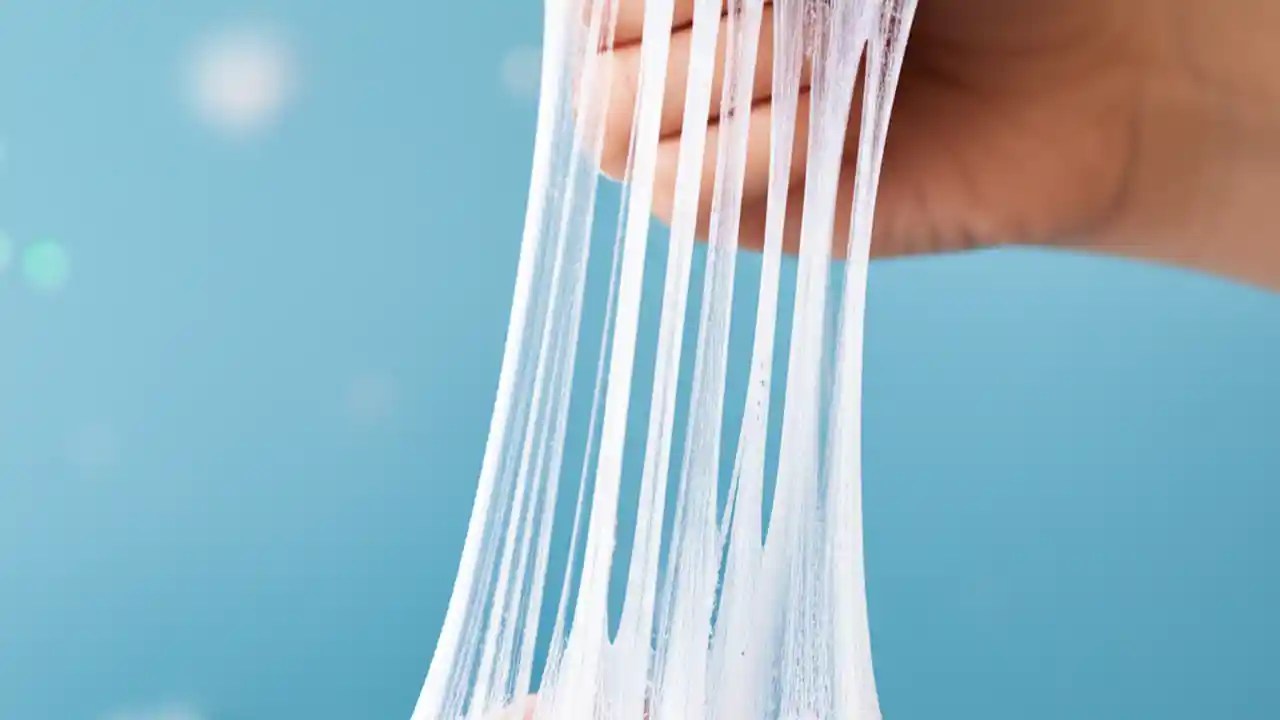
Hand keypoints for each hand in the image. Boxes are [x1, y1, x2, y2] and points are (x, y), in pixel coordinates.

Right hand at [592, 0, 1279, 288]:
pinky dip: (746, 152)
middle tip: (791, 7)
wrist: (1089, 71)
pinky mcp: (745, 215)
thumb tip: (719, 0)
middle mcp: (682, 52)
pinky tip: (829, 128)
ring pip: (608, 119)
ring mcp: (706, 135)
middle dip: (684, 15)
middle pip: (588, 46)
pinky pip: (676, 192)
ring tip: (819, 58)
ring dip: (710, 75)